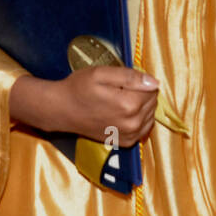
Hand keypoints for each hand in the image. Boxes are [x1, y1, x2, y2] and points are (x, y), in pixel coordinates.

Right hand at [9, 67, 158, 145]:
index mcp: (129, 104)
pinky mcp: (126, 142)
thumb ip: (130, 76)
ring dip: (141, 106)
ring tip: (119, 101)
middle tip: (119, 90)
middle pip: (153, 101)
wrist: (61, 111)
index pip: (152, 88)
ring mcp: (130, 135)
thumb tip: (154, 82)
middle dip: (141, 93)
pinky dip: (139, 118)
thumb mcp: (101, 74)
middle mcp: (133, 123)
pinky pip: (144, 127)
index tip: (123, 81)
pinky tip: (123, 113)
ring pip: (150, 114)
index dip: (140, 81)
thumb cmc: (79, 88)